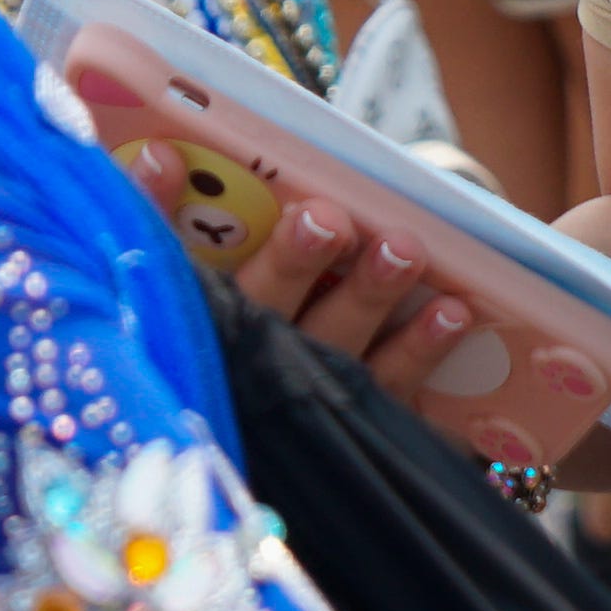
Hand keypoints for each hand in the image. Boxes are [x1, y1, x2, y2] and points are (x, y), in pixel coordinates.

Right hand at [124, 147, 516, 429]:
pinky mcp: (362, 422)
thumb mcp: (205, 288)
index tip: (169, 158)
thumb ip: (167, 221)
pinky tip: (451, 311)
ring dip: (370, 293)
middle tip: (325, 219)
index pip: (175, 265)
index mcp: (205, 321)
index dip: (162, 212)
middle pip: (267, 304)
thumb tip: (159, 154)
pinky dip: (421, 347)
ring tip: (402, 250)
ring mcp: (309, 396)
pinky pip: (392, 386)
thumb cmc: (248, 339)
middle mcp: (251, 363)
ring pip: (337, 342)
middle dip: (295, 261)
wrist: (280, 456)